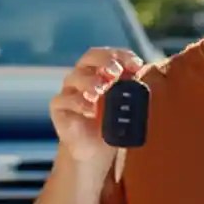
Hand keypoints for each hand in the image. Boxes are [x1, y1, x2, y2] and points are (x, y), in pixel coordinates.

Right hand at [49, 47, 143, 163]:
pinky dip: (79, 103)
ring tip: (100, 91)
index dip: (122, 55)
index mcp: (101, 71)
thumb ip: (132, 89)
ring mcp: (70, 90)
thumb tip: (145, 74)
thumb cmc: (111, 123)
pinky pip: (64, 99)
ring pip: (76, 77)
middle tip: (115, 71)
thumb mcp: (126, 106)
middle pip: (90, 57)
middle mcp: (84, 75)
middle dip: (104, 61)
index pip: (110, 54)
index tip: (137, 65)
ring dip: (90, 82)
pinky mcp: (59, 106)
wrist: (95, 150)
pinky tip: (90, 110)